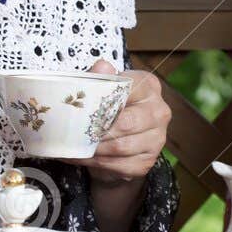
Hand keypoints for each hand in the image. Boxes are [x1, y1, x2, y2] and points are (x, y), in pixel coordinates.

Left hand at [71, 60, 169, 185]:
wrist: (119, 142)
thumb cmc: (111, 109)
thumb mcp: (103, 89)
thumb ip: (100, 78)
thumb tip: (102, 66)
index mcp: (149, 87)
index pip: (128, 90)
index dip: (103, 99)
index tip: (83, 107)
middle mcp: (159, 112)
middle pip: (126, 123)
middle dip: (96, 129)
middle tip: (73, 131)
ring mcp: (157, 139)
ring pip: (120, 147)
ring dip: (93, 149)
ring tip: (72, 146)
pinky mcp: (147, 162)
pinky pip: (119, 165)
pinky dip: (96, 164)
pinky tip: (82, 158)